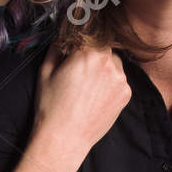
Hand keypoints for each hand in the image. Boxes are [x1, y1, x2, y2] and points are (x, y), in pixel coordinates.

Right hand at [30, 43, 130, 162]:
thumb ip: (55, 49)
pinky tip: (96, 94)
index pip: (88, 34)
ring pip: (114, 62)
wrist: (65, 138)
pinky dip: (111, 82)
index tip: (76, 45)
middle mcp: (107, 63)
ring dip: (104, 66)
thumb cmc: (51, 106)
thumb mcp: (45, 72)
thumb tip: (61, 39)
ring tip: (89, 84)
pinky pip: (120, 79)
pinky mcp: (126, 94)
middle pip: (104, 46)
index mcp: (87, 53)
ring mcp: (120, 79)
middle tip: (81, 67)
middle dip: (93, 52)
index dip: (81, 39)